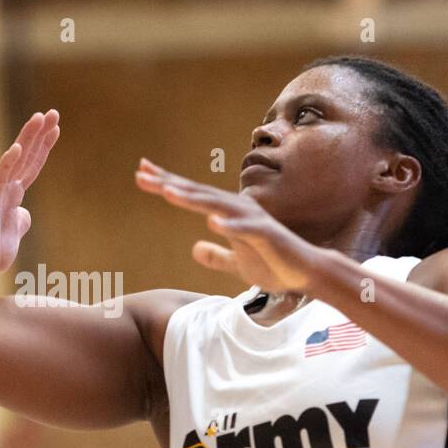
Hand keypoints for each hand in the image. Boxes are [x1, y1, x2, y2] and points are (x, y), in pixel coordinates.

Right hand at [0, 111, 59, 291]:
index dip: (43, 146)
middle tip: (52, 113)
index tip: (54, 127)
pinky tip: (16, 148)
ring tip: (40, 119)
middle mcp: (3, 187)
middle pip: (26, 156)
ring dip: (28, 139)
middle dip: (39, 134)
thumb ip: (20, 219)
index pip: (31, 164)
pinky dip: (7, 163)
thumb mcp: (13, 231)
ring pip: (15, 161)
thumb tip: (24, 213)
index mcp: (10, 192)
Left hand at [135, 159, 319, 293]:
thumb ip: (217, 256)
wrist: (306, 274)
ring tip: (168, 192)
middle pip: (198, 194)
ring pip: (218, 205)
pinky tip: (212, 222)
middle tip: (141, 174)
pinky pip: (246, 229)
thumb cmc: (273, 265)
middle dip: (170, 183)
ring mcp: (253, 221)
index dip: (167, 184)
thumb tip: (195, 249)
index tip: (141, 173)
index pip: (192, 195)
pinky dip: (230, 225)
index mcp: (228, 214)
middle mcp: (238, 210)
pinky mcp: (268, 236)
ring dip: (193, 198)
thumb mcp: (237, 264)